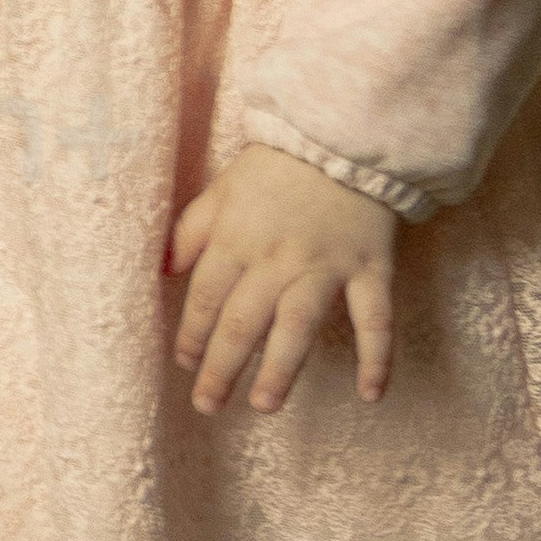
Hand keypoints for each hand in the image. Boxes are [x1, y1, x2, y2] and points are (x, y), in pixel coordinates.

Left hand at [170, 136, 400, 418]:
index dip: (192, 334)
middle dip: (222, 366)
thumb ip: (190, 232)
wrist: (343, 134)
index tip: (185, 364)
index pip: (206, 297)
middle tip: (208, 406)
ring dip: (281, 369)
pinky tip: (372, 396)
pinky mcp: (371, 268)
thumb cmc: (276, 167)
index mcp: (237, 238)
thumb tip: (162, 272)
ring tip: (264, 404)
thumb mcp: (221, 190)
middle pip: (243, 320)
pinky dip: (377, 357)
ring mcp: (326, 265)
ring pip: (298, 325)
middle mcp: (277, 258)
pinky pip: (375, 318)